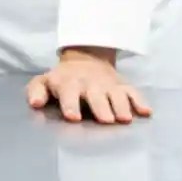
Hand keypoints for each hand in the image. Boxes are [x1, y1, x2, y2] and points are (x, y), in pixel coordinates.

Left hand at [25, 46, 151, 123]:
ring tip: (125, 119)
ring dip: (121, 105)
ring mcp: (108, 85)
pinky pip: (133, 92)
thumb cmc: (62, 79)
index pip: (68, 94)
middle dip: (100, 107)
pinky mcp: (122, 85)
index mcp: (68, 84)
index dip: (70, 105)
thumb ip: (36, 92)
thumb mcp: (43, 81)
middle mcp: (89, 84)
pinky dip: (140, 101)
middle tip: (105, 120)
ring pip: (116, 94)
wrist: (85, 59)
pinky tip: (146, 112)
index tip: (73, 117)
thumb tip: (35, 103)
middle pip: (96, 96)